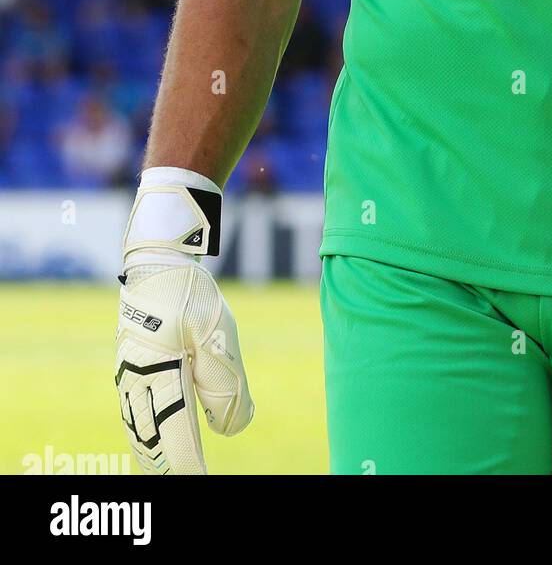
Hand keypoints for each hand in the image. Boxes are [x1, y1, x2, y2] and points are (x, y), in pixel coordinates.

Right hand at [115, 170, 252, 473]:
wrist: (157, 262)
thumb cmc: (190, 295)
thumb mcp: (219, 333)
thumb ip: (226, 383)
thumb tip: (229, 429)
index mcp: (159, 376)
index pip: (175, 436)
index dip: (189, 465)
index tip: (202, 481)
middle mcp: (137, 383)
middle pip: (151, 442)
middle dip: (169, 466)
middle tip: (191, 481)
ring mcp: (129, 376)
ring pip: (138, 431)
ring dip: (155, 456)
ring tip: (173, 473)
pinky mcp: (130, 369)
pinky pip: (134, 414)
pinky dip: (145, 436)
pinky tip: (155, 442)